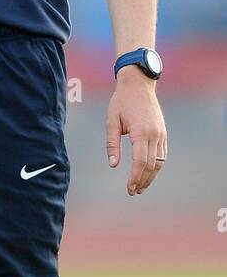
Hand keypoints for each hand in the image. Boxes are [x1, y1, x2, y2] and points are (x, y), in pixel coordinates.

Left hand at [106, 68, 166, 194]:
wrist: (138, 85)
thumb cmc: (121, 102)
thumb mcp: (111, 121)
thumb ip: (112, 144)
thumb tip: (113, 165)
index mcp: (141, 132)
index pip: (140, 162)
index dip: (135, 177)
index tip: (129, 188)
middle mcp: (154, 134)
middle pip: (151, 165)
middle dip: (142, 180)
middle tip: (133, 192)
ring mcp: (161, 134)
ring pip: (160, 161)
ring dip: (151, 176)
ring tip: (140, 187)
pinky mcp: (163, 132)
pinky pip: (162, 154)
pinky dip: (156, 166)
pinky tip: (148, 173)